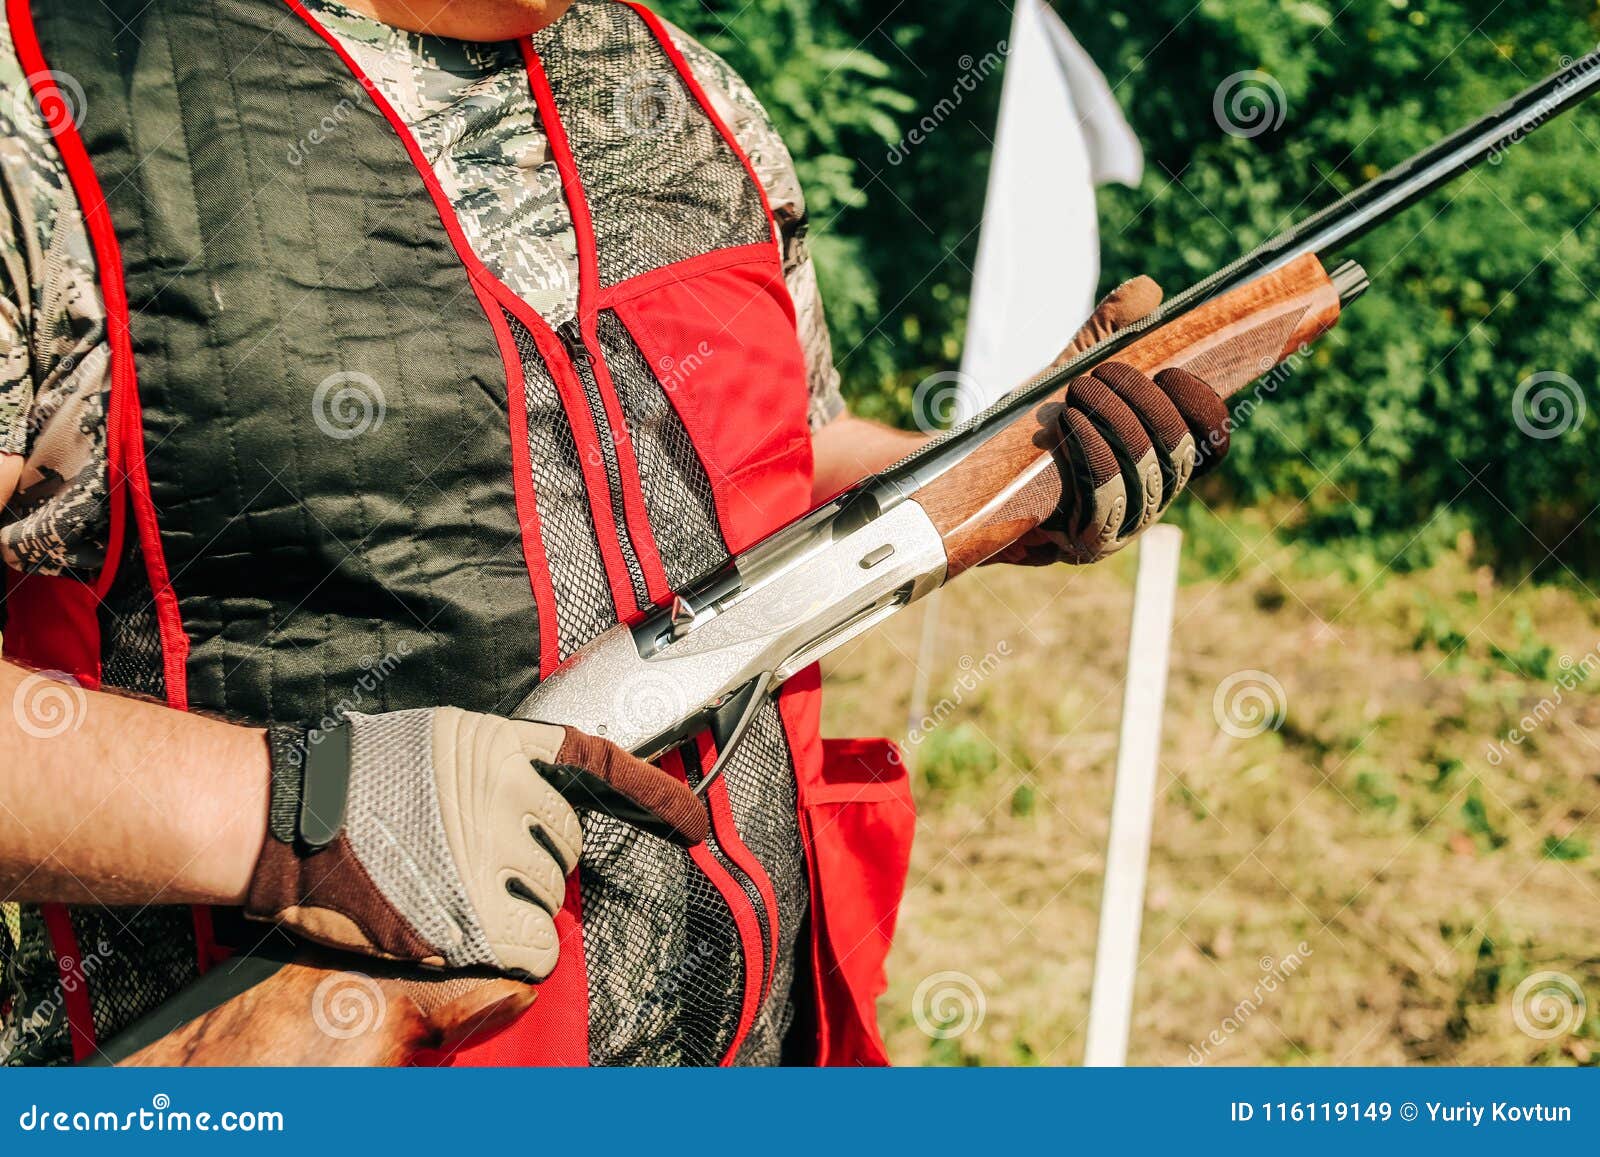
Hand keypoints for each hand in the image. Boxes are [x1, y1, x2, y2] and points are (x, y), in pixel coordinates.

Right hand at [245, 707, 705, 980]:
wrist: (278, 818)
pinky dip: (516, 949)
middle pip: (566, 845)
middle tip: (465, 858)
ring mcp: (492, 856)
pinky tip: (470, 930)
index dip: (654, 796)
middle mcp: (508, 795)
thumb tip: (550, 803)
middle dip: (530, 858)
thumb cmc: (349, 784)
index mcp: (501, 745)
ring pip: (549, 895)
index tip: (694, 823)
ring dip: (512, 901)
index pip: (600, 764)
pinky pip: (535, 947)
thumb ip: (499, 765)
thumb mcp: (437, 741)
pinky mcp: (472, 916)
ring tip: (443, 883)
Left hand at [988, 276, 1230, 565]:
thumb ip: (1109, 334)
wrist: (969, 473)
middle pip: (1180, 455)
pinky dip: (1093, 456)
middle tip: (1105, 372)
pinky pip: (1106, 505)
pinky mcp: (1083, 546)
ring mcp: (1119, 529)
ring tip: (1078, 392)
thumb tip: (1148, 290)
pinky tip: (1066, 425)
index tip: (1171, 370)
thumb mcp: (1072, 371)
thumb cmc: (1029, 425)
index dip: (1203, 406)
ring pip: (1148, 480)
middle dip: (1147, 405)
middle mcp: (1149, 499)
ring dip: (1116, 425)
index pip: (1211, 442)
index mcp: (1159, 459)